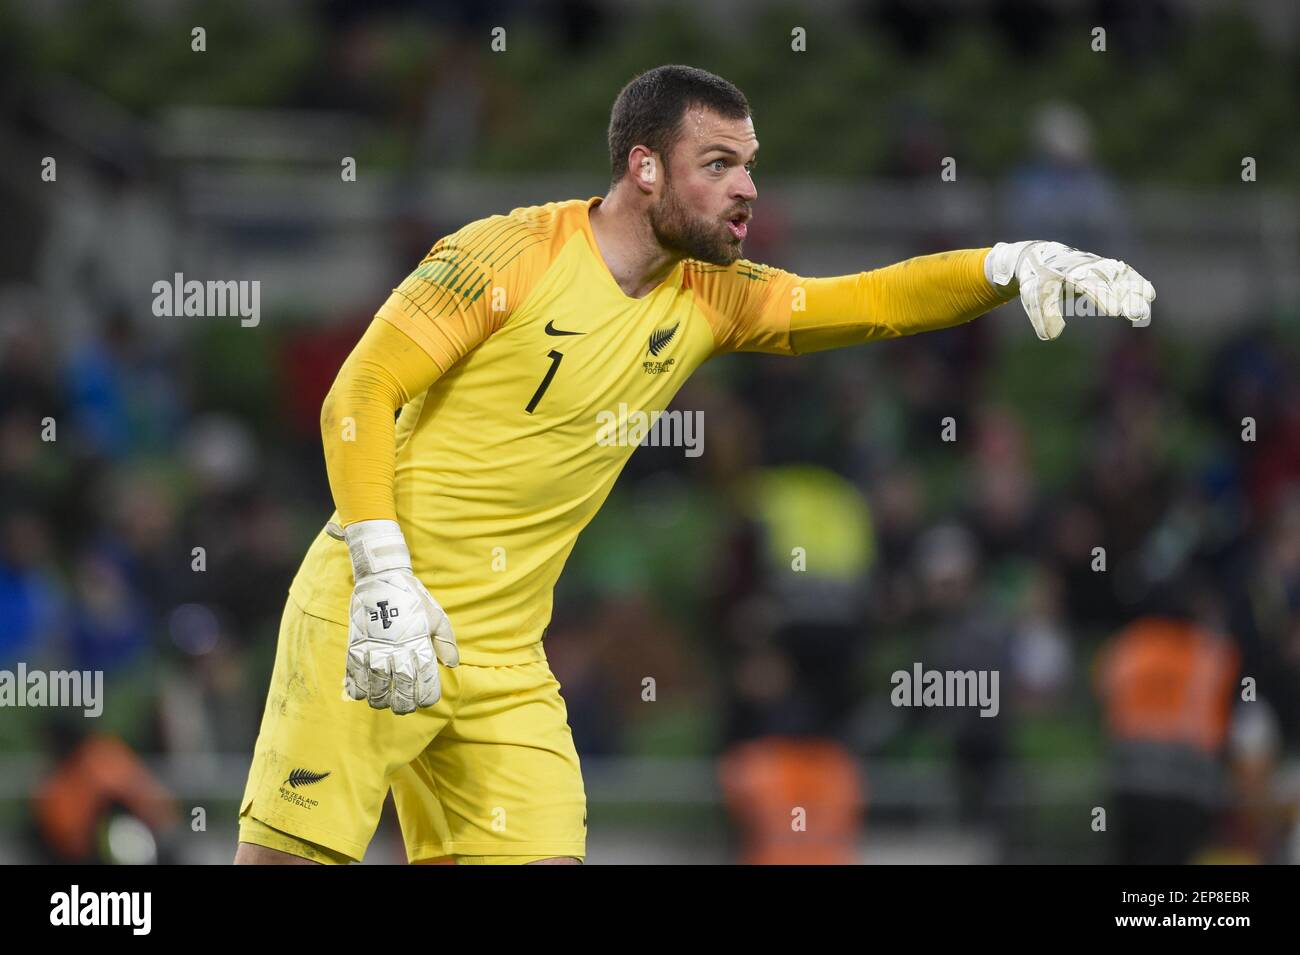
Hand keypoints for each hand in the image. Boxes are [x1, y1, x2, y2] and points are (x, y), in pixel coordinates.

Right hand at [327, 519, 457, 714]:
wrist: (381, 577)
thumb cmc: (412, 598)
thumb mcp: (436, 616)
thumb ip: (446, 642)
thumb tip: (452, 664)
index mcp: (419, 643)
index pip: (425, 680)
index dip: (426, 696)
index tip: (426, 701)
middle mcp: (398, 648)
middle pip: (402, 688)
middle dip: (404, 704)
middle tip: (404, 707)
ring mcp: (375, 647)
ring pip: (377, 686)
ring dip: (380, 699)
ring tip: (384, 702)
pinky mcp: (356, 645)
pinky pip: (354, 674)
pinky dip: (357, 688)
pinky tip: (363, 693)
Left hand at [985, 241, 1155, 340]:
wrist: (1039, 258)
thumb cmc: (1036, 280)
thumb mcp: (1033, 296)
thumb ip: (1042, 314)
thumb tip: (1052, 335)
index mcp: (1068, 270)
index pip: (1089, 284)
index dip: (1103, 297)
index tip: (1115, 311)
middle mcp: (1087, 266)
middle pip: (1111, 281)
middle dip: (1125, 297)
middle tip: (1138, 314)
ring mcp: (1098, 266)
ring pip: (1121, 278)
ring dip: (1135, 291)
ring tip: (1145, 308)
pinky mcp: (1103, 270)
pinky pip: (1123, 275)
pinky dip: (1135, 283)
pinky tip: (1149, 294)